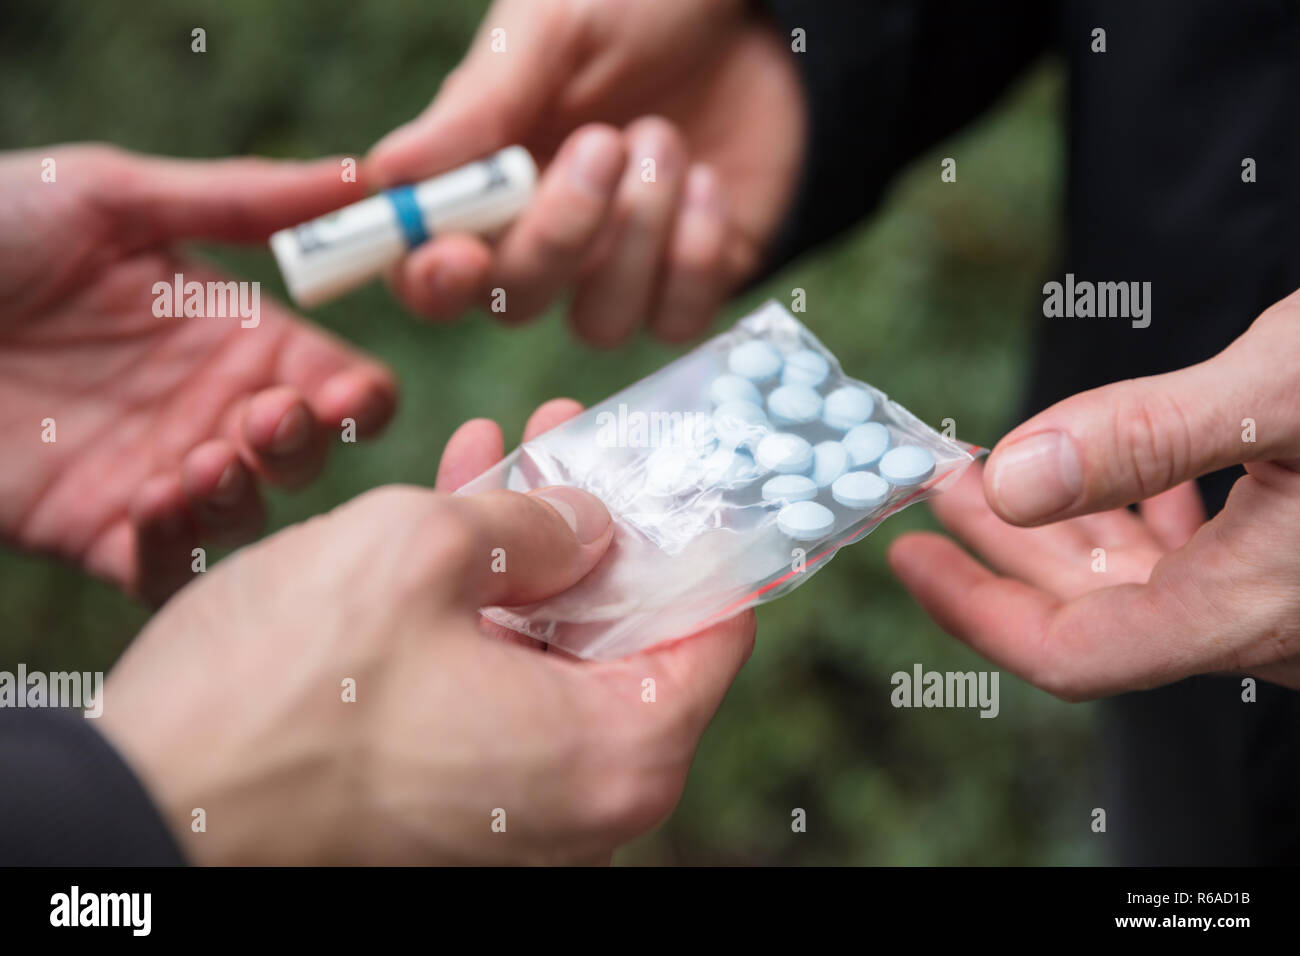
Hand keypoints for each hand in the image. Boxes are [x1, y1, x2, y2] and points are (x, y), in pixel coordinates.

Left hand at [0, 146, 396, 602]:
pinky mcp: (96, 529)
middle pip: (306, 457)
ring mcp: (156, 472)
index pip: (336, 383)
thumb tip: (364, 178)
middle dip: (302, 446)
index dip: (357, 399)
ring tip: (197, 462)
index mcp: (233, 334)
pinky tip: (149, 502)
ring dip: (242, 497)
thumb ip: (242, 199)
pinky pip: (166, 568)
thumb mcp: (112, 197)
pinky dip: (177, 550)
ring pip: (247, 518)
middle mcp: (208, 409)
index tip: (345, 396)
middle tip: (262, 419)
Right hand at [100, 399, 754, 863]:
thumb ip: (534, 524)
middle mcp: (583, 800)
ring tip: (510, 453)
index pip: (714, 629)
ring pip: (555, 652)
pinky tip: (455, 512)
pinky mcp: (451, 799)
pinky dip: (483, 603)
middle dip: (596, 523)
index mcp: (616, 751)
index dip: (694, 534)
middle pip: (631, 634)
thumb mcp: (420, 550)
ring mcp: (515, 808)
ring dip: (530, 549)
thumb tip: (587, 523)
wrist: (147, 810)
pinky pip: (496, 686)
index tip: (676, 471)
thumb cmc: (282, 691)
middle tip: (573, 440)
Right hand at [365, 0, 804, 343]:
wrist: (755, 13)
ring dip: (638, 231)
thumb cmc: (638, 5)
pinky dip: (695, 254)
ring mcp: (618, 269)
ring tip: (662, 137)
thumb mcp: (553, 28)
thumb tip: (390, 172)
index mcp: (484, 180)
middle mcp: (543, 238)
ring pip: (599, 323)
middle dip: (560, 234)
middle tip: (604, 142)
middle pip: (514, 302)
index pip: (426, 268)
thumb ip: (480, 105)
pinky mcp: (689, 283)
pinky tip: (708, 180)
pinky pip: (675, 320)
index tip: (459, 253)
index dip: (430, 279)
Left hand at [889, 291, 1299, 697]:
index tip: (908, 558)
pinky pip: (1204, 562)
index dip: (974, 612)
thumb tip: (1012, 482)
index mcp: (1244, 608)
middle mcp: (1265, 624)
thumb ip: (1148, 437)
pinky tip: (1135, 483)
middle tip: (936, 489)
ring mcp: (1288, 597)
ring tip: (1000, 471)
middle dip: (1002, 546)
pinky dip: (1145, 519)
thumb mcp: (1286, 390)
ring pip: (1148, 581)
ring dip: (1068, 525)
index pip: (1071, 652)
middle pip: (1095, 609)